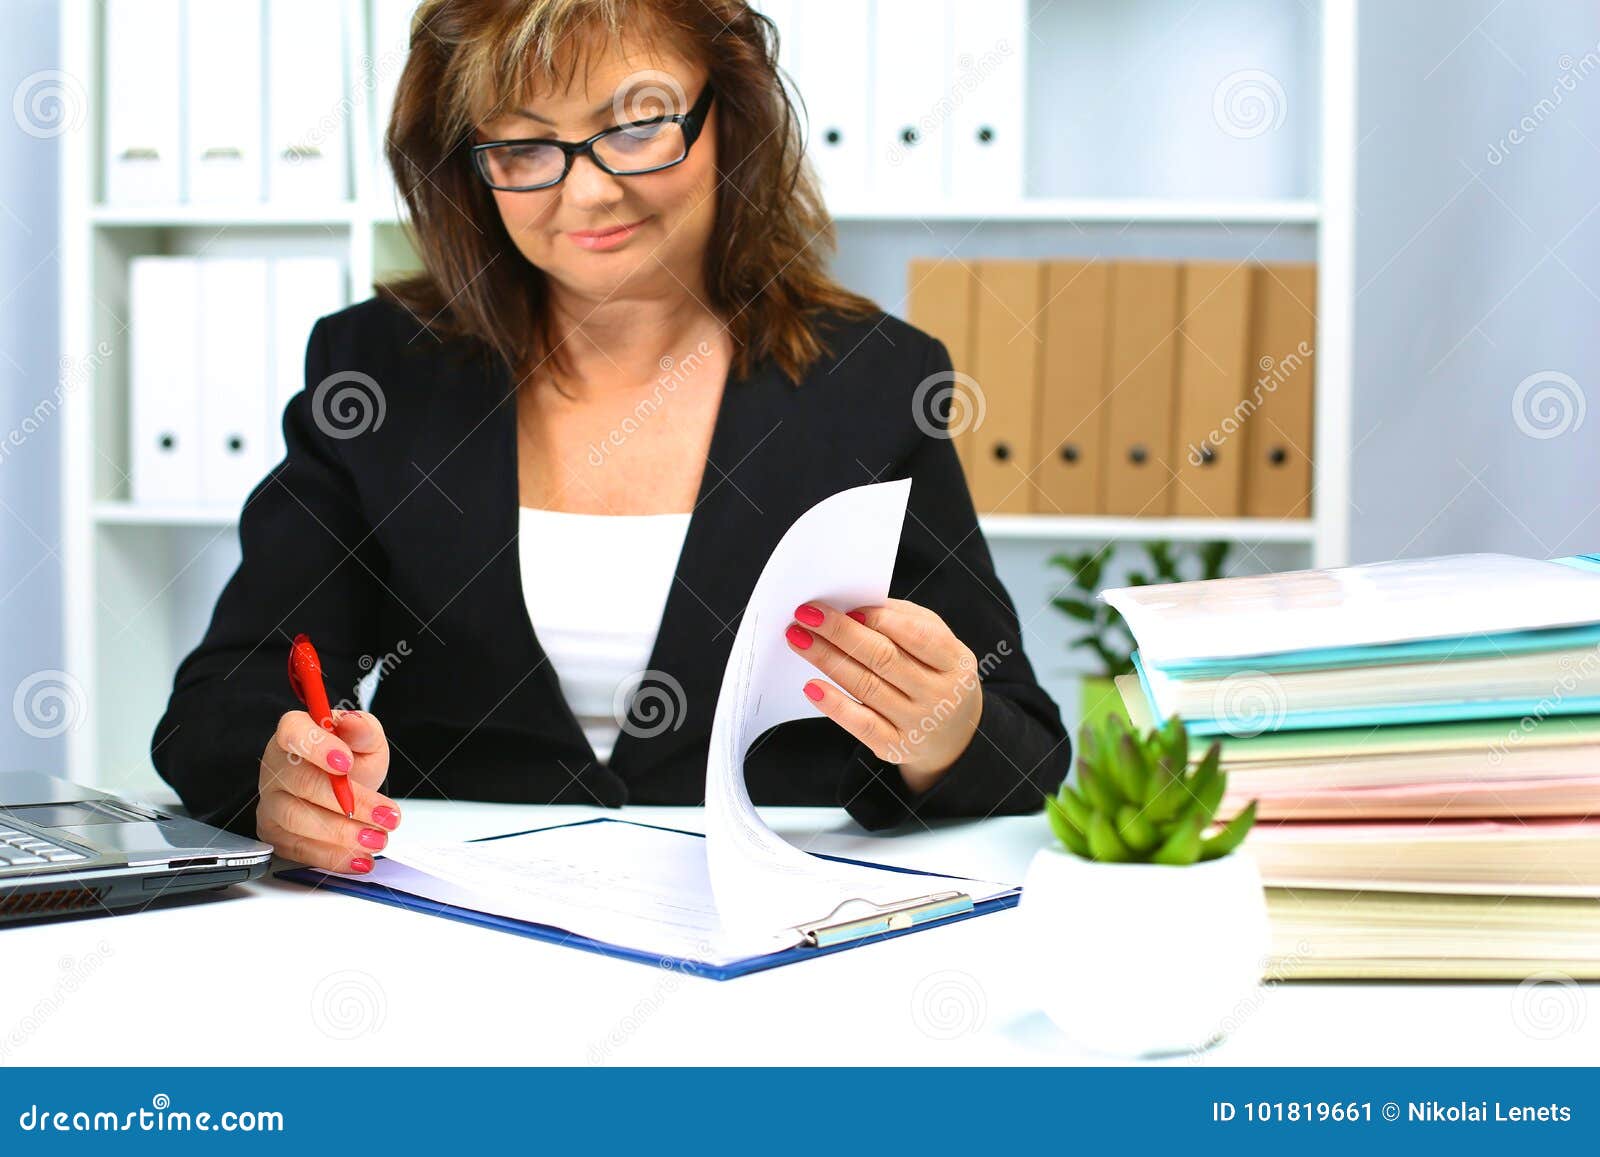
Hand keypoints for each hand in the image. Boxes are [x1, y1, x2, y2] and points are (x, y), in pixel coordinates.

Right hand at [256, 709, 399, 873]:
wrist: (340, 787)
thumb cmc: (348, 760)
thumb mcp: (365, 740)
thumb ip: (363, 730)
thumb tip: (354, 724)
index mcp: (294, 733)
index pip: (293, 733)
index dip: (317, 748)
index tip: (347, 764)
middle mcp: (276, 767)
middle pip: (302, 783)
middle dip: (349, 803)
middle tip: (385, 816)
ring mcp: (271, 801)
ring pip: (297, 819)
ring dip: (342, 834)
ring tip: (377, 839)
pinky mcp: (274, 833)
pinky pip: (298, 848)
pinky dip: (332, 857)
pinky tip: (359, 859)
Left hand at [784, 598, 982, 793]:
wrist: (955, 736)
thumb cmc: (937, 676)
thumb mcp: (939, 644)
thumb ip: (904, 620)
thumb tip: (855, 608)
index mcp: (954, 661)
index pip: (916, 635)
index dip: (879, 619)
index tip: (844, 607)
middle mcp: (939, 694)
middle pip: (884, 658)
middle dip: (841, 633)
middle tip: (806, 615)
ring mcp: (917, 723)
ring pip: (866, 687)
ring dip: (827, 660)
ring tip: (799, 639)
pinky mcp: (895, 747)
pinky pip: (860, 724)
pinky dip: (834, 705)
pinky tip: (811, 686)